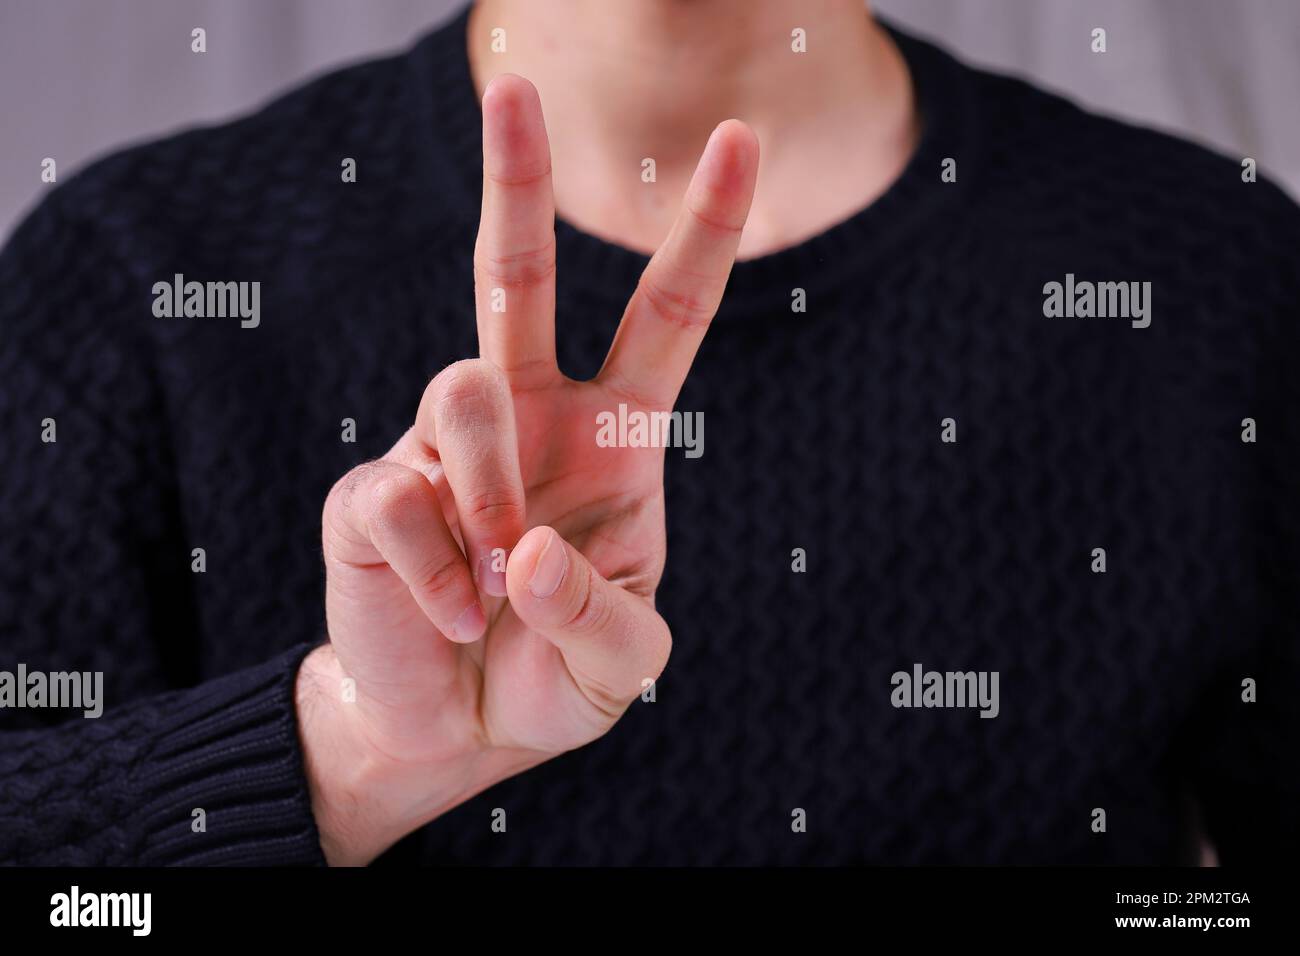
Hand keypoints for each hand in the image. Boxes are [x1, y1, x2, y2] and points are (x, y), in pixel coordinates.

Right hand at [296, 74, 758, 864]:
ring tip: (492, 585)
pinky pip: (403, 503)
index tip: (738, 140)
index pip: (664, 317)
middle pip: (513, 276)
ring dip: (489, 498)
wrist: (447, 730)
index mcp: (610, 438)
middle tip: (513, 83)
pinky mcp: (371, 492)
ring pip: (464, 392)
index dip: (701, 232)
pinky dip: (439, 583)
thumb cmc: (546, 679)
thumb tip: (523, 547)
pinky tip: (446, 614)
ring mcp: (441, 447)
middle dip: (514, 179)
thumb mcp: (619, 666)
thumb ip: (600, 616)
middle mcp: (527, 420)